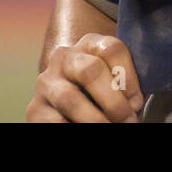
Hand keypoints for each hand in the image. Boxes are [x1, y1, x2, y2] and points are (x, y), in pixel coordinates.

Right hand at [26, 33, 144, 122]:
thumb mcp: (114, 77)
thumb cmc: (101, 89)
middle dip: (113, 101)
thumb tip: (132, 105)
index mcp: (89, 43)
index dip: (129, 78)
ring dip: (95, 119)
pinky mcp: (35, 109)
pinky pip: (57, 122)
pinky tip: (84, 128)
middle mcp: (64, 57)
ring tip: (110, 128)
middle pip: (90, 70)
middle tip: (127, 120)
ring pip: (71, 99)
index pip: (112, 49)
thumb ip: (124, 82)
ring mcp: (46, 82)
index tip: (137, 102)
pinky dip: (75, 126)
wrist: (67, 96)